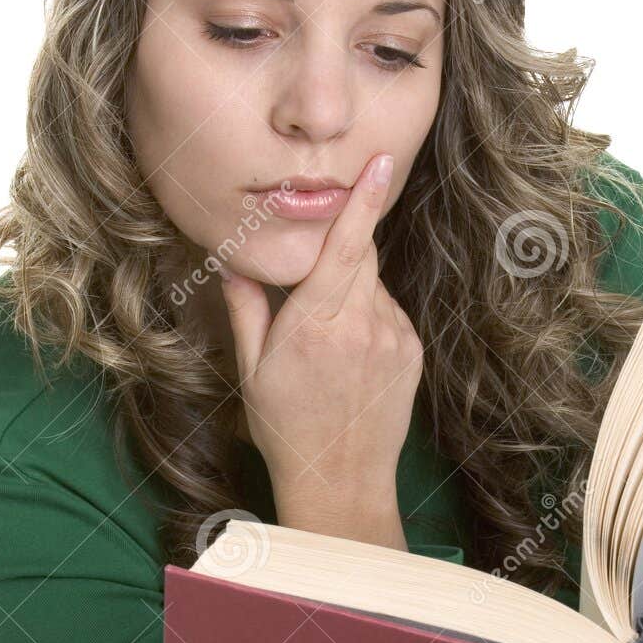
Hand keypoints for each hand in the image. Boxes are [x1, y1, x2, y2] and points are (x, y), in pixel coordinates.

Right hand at [221, 153, 423, 498]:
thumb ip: (246, 308)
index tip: (380, 162)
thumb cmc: (286, 427)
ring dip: (349, 290)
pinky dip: (366, 315)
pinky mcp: (411, 350)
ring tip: (324, 341)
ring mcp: (393, 338)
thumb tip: (232, 260)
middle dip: (340, 244)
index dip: (363, 201)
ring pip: (373, 284)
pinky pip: (387, 310)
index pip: (346, 248)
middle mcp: (362, 326)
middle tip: (313, 272)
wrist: (342, 480)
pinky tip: (347, 354)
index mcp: (317, 325)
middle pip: (361, 254)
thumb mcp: (251, 369)